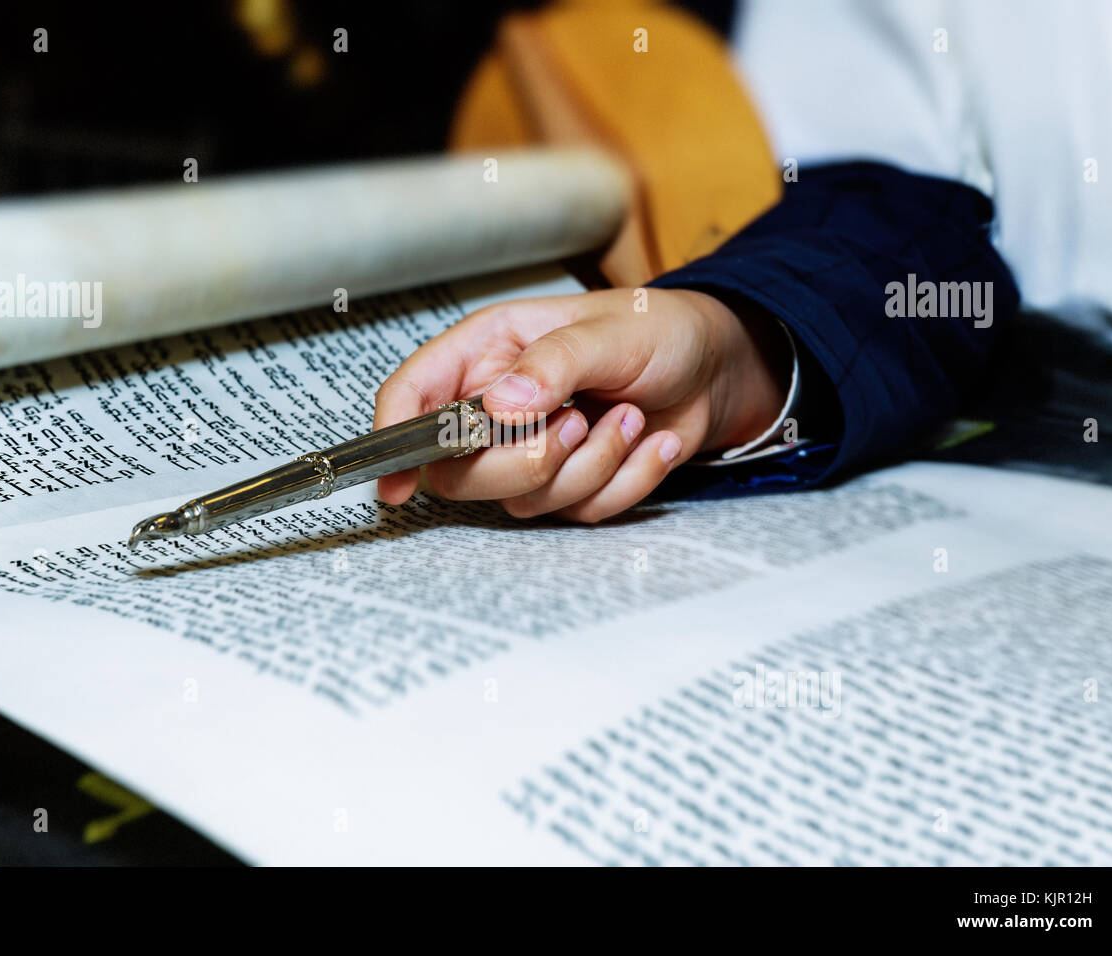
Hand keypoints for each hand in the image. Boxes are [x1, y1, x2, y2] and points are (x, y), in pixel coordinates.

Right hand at [373, 287, 790, 521]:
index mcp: (488, 352)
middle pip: (459, 471)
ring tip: (627, 417)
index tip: (396, 480)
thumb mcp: (609, 333)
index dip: (394, 437)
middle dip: (526, 462)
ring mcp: (530, 452)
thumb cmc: (659, 331)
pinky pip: (578, 512)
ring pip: (522, 500)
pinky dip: (626, 482)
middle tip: (580, 421)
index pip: (414, 396)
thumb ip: (553, 364)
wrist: (717, 370)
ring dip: (590, 466)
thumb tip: (500, 408)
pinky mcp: (569, 485)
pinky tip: (652, 441)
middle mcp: (497, 406)